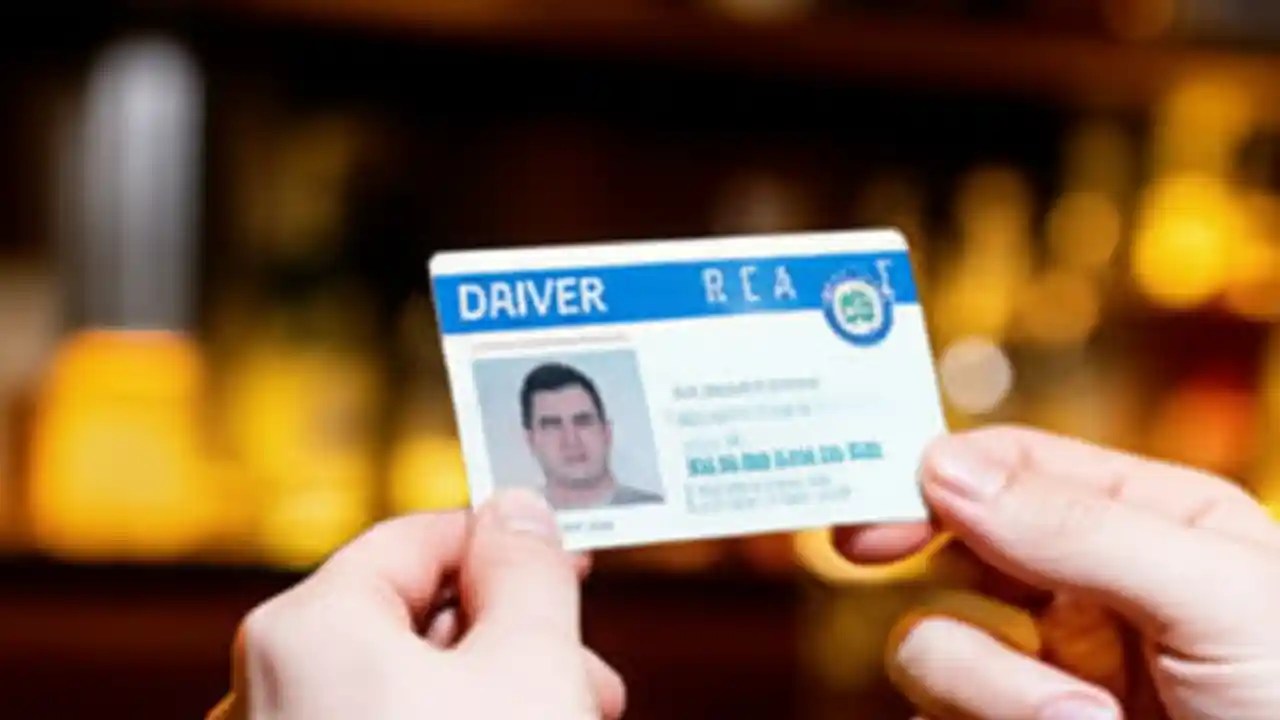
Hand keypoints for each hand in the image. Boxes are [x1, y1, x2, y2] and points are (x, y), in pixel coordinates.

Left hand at [209, 490, 624, 719]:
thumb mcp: (530, 669)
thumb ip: (528, 575)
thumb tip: (518, 510)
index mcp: (305, 628)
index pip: (421, 537)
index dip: (509, 543)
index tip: (573, 561)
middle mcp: (263, 686)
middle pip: (411, 620)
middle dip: (511, 639)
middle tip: (582, 674)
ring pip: (398, 688)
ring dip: (488, 691)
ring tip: (564, 717)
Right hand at [836, 425, 1279, 718]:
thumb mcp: (1218, 600)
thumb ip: (1081, 528)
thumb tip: (944, 468)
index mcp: (1145, 522)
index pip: (1013, 464)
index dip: (938, 465)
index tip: (875, 484)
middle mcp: (1083, 590)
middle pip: (951, 538)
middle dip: (908, 540)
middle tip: (862, 542)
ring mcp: (1046, 671)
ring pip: (934, 639)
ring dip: (993, 687)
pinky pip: (936, 714)